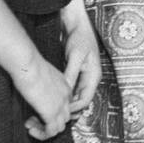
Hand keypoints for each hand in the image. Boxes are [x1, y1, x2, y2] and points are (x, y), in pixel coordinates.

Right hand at [11, 48, 72, 140]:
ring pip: (59, 127)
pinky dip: (41, 134)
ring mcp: (60, 106)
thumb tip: (34, 92)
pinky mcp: (51, 113)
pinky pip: (51, 132)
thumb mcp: (41, 76)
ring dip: (43, 129)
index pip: (65, 106)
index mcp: (65, 87)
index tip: (37, 111)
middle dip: (48, 122)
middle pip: (64, 118)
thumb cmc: (30, 66)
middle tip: (32, 120)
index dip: (52, 112)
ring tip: (30, 124)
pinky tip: (30, 128)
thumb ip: (43, 85)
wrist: (28, 64)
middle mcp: (66, 97)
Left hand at [60, 0, 100, 117]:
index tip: (58, 113)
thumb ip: (71, 73)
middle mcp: (90, 79)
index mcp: (94, 76)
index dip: (73, 109)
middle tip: (52, 116)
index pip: (85, 100)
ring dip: (65, 105)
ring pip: (75, 98)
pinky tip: (50, 98)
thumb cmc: (79, 38)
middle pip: (80, 102)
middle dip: (68, 110)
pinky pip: (71, 90)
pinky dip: (63, 96)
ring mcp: (83, 77)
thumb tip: (66, 90)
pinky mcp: (76, 74)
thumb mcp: (75, 55)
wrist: (78, 25)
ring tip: (49, 111)